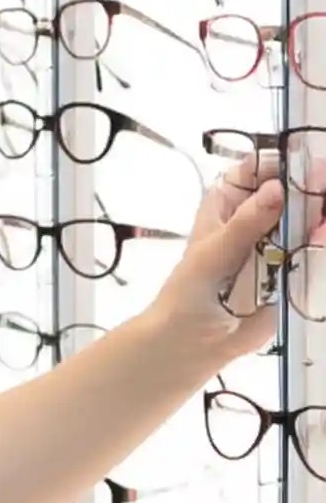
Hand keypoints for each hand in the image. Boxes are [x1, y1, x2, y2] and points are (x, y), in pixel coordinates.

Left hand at [148, 155, 325, 366]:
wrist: (192, 342)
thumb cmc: (188, 292)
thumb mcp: (213, 254)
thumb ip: (246, 224)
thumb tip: (277, 190)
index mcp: (228, 202)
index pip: (259, 168)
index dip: (283, 160)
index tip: (309, 159)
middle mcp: (256, 218)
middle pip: (292, 193)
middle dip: (312, 188)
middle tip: (324, 185)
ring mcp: (278, 244)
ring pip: (308, 221)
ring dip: (320, 216)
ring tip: (322, 223)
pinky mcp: (293, 271)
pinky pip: (314, 253)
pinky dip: (322, 245)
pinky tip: (323, 238)